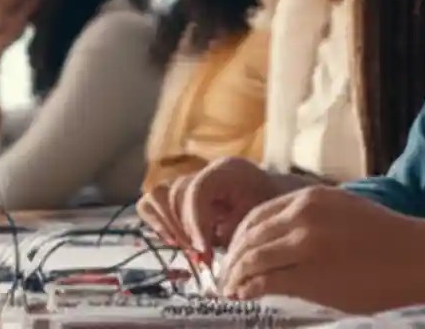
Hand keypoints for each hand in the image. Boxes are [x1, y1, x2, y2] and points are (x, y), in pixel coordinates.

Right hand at [138, 157, 280, 258]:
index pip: (197, 190)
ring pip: (157, 196)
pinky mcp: (177, 193)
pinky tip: (175, 241)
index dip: (196, 223)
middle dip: (184, 230)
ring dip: (168, 227)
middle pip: (174, 194)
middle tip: (199, 255)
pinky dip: (159, 223)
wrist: (271, 199)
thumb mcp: (257, 221)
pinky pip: (152, 203)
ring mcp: (188, 179)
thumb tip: (203, 250)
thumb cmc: (268, 210)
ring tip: (187, 248)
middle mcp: (203, 170)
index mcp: (227, 170)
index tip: (204, 252)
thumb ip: (232, 232)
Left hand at [219, 186, 424, 312]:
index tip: (231, 254)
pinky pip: (265, 281)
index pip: (256, 216)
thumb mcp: (341, 211)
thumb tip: (276, 239)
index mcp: (308, 199)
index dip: (237, 238)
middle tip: (222, 276)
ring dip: (234, 276)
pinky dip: (247, 289)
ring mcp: (305, 244)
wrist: (418, 258)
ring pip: (251, 259)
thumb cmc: (385, 239)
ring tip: (228, 289)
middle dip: (230, 259)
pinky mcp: (310, 274)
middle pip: (248, 237)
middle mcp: (302, 215)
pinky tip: (243, 296)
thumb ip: (308, 218)